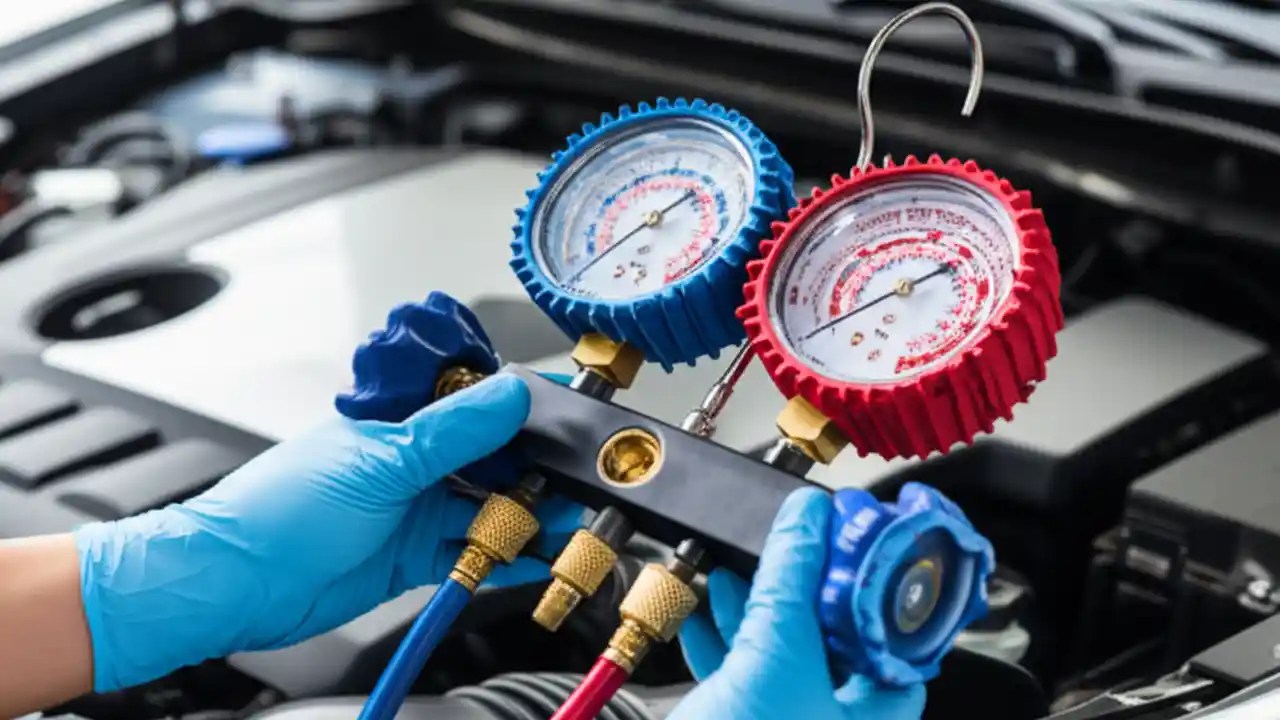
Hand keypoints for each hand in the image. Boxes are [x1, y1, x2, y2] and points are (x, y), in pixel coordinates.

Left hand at [75, 375, 580, 691]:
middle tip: (577, 484)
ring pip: (489, 507)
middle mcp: (413, 459)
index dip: (525, 410)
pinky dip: (504, 555)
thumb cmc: (278, 509)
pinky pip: (473, 550)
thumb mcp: (382, 461)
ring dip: (526, 517)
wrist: (235, 585)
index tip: (571, 419)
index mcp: (401, 418)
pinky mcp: (413, 555)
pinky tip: (532, 557)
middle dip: (536, 472)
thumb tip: (512, 392)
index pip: (478, 403)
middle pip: (494, 460)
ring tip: (564, 525)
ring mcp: (414, 508)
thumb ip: (454, 431)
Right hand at [671, 488, 926, 719]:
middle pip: (835, 638)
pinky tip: (702, 612)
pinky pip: (741, 675)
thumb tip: (809, 522)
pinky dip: (724, 639)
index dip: (879, 583)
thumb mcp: (772, 658)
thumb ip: (792, 581)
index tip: (859, 538)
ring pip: (783, 654)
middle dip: (805, 586)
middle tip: (792, 542)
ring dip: (757, 606)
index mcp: (869, 716)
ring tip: (738, 568)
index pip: (897, 639)